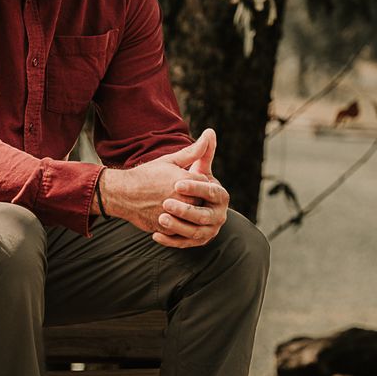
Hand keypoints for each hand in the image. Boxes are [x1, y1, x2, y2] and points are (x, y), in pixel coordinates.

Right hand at [99, 129, 228, 248]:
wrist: (122, 193)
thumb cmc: (147, 175)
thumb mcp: (170, 161)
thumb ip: (192, 152)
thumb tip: (209, 134)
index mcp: (186, 181)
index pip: (205, 184)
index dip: (197, 183)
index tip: (189, 182)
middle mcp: (182, 199)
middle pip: (199, 201)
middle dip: (193, 198)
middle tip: (180, 195)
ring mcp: (174, 215)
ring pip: (190, 217)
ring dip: (185, 212)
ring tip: (172, 204)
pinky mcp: (166, 228)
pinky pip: (179, 229)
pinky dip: (176, 224)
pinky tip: (167, 215)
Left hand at [155, 128, 229, 248]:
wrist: (182, 203)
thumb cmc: (189, 183)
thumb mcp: (194, 169)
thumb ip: (200, 153)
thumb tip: (209, 132)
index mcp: (221, 196)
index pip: (211, 193)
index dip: (195, 188)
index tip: (176, 183)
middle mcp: (218, 216)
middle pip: (204, 216)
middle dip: (186, 211)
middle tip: (166, 203)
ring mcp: (208, 232)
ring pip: (194, 233)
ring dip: (177, 227)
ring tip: (160, 219)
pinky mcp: (195, 242)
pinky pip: (183, 244)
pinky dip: (170, 241)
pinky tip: (155, 234)